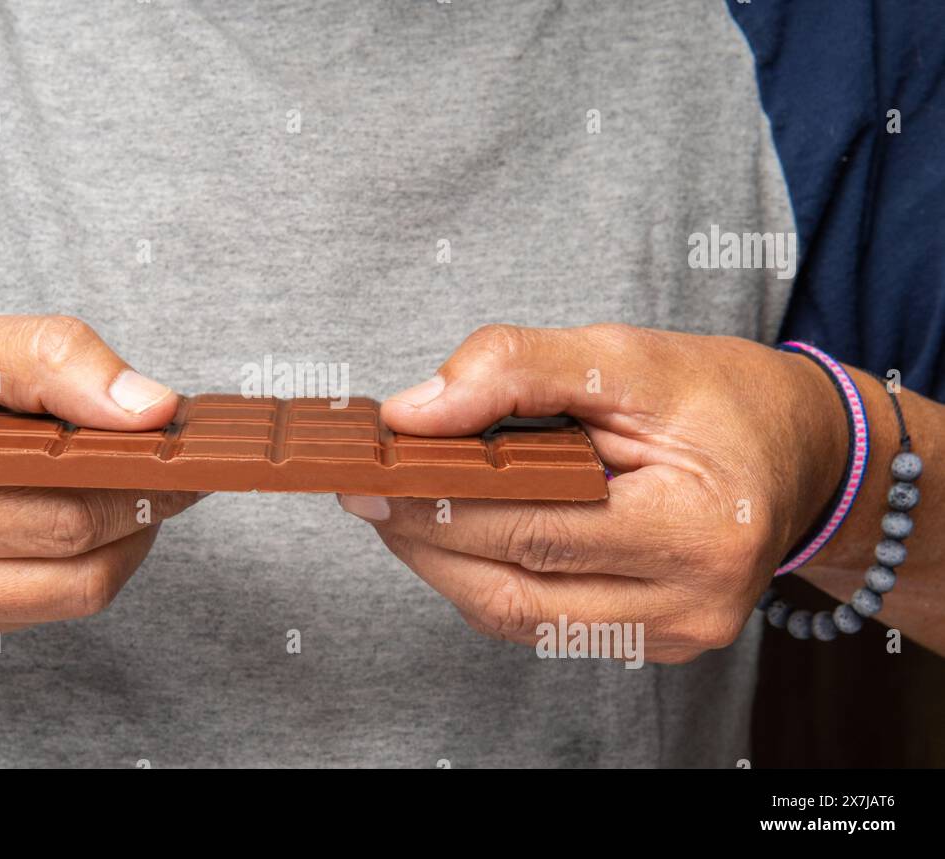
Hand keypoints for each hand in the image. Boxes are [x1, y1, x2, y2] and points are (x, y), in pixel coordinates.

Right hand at [0, 309, 199, 660]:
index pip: (65, 515)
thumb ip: (53, 360)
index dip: (142, 485)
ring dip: (109, 545)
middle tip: (163, 469)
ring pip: (66, 601)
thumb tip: (152, 409)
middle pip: (78, 571)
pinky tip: (38, 517)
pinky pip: (29, 613)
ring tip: (105, 485)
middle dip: (138, 516)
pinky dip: (57, 565)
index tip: (184, 455)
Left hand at [339, 324, 846, 663]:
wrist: (800, 453)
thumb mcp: (625, 355)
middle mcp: (693, 601)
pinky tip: (454, 536)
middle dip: (424, 537)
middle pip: (515, 586)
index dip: (440, 503)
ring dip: (444, 565)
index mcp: (699, 525)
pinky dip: (486, 579)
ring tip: (398, 511)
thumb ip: (516, 369)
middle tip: (365, 493)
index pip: (536, 526)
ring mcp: (675, 634)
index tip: (373, 472)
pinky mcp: (657, 643)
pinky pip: (544, 621)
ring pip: (518, 617)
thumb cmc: (718, 397)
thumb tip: (414, 412)